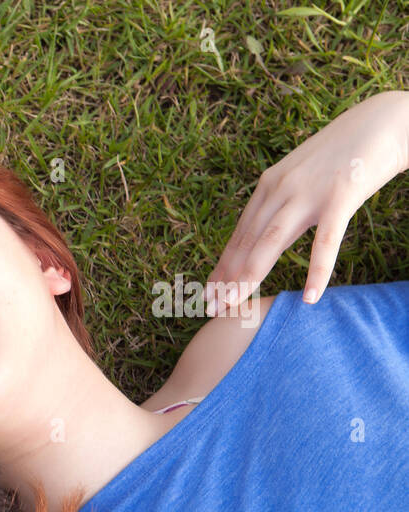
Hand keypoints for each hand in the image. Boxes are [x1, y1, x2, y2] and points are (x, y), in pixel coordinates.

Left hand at [206, 91, 408, 314]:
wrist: (385, 121)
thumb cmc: (343, 155)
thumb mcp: (302, 178)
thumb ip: (282, 205)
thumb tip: (264, 237)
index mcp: (269, 185)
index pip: (240, 234)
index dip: (222, 266)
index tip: (209, 292)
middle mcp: (281, 188)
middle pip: (247, 241)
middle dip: (227, 277)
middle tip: (211, 308)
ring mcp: (308, 192)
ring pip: (271, 240)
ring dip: (249, 274)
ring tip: (235, 303)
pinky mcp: (340, 196)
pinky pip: (326, 241)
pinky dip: (316, 271)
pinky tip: (309, 297)